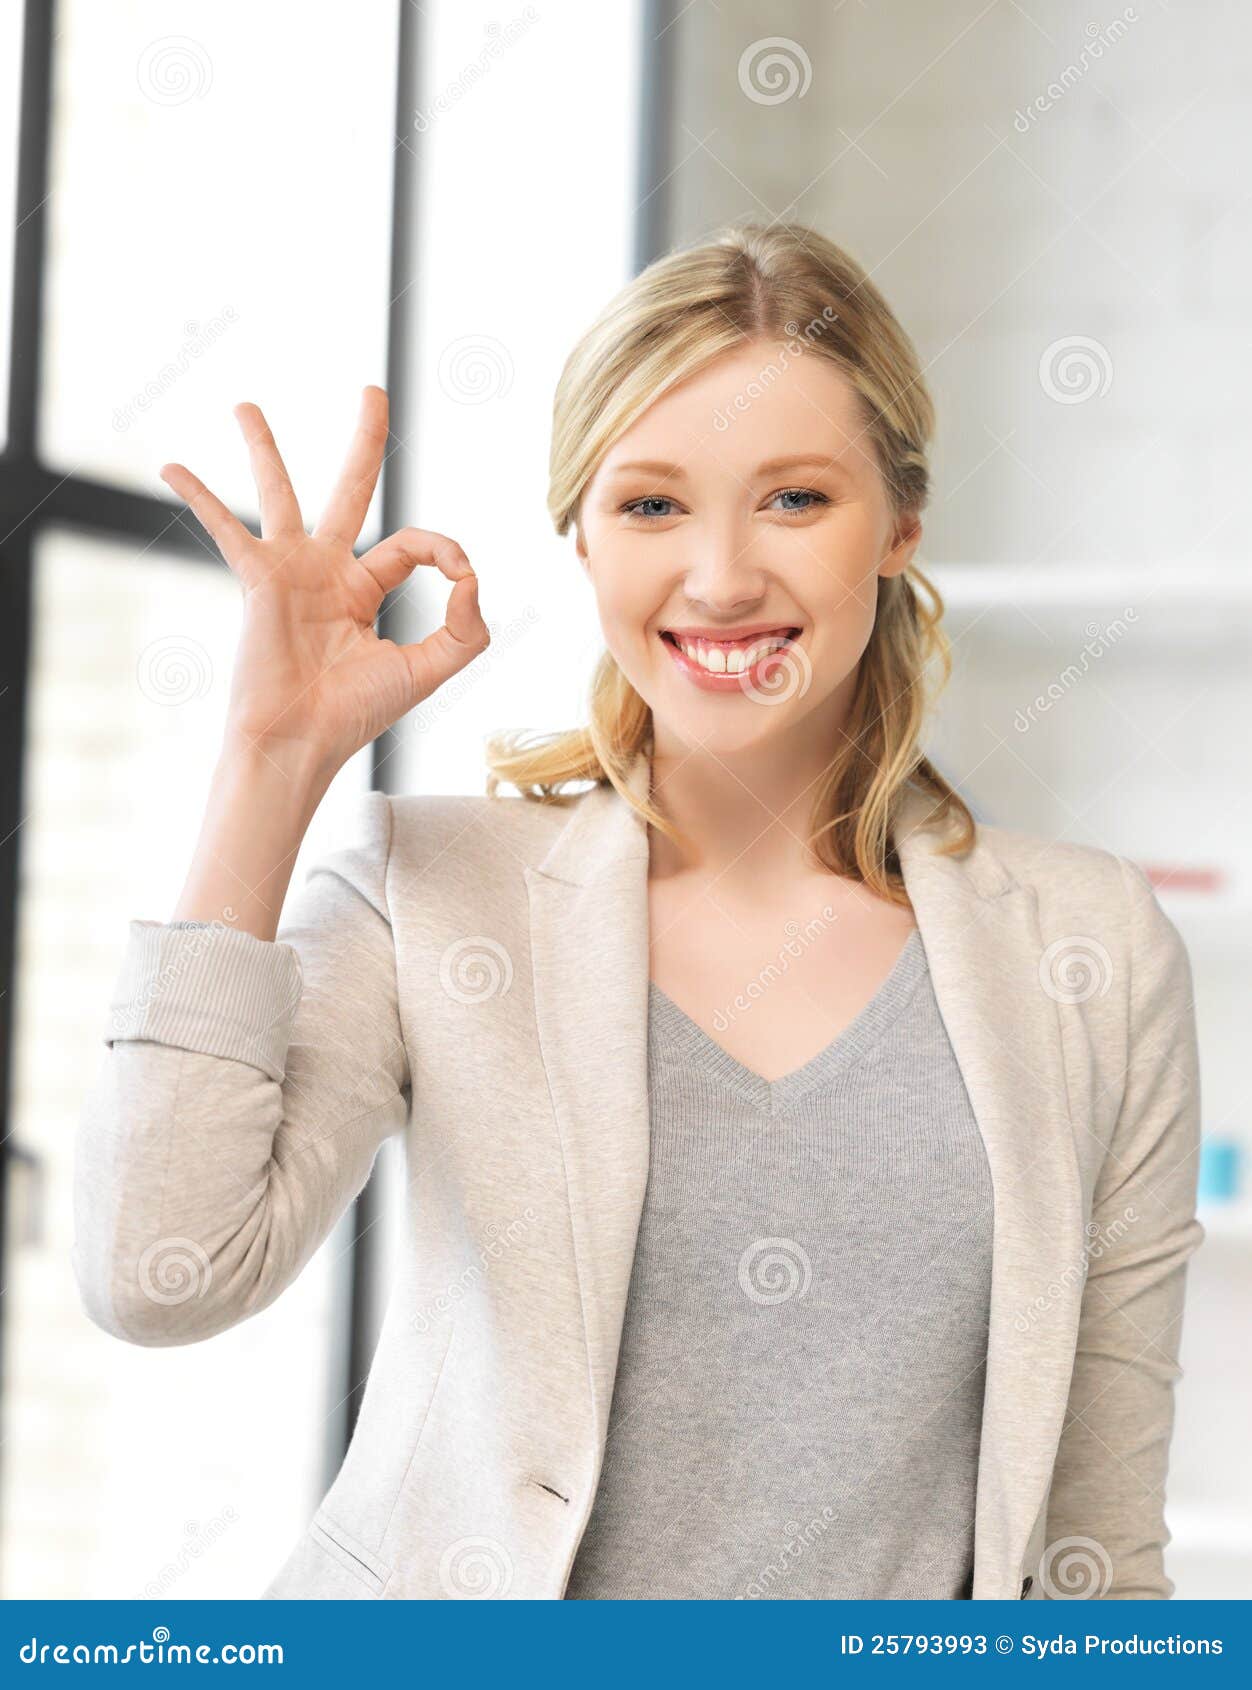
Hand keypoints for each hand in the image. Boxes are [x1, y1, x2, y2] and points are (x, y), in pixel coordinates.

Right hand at [160, 386, 489, 778]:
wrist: (302, 743)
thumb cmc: (356, 714)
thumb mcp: (429, 670)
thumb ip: (465, 628)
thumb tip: (472, 576)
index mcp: (366, 590)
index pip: (414, 544)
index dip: (446, 551)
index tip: (461, 575)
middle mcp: (328, 572)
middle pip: (352, 490)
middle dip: (365, 440)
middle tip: (375, 390)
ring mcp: (291, 572)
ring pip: (282, 494)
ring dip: (263, 448)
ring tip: (245, 405)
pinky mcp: (259, 581)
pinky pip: (228, 529)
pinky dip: (202, 497)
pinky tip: (172, 467)